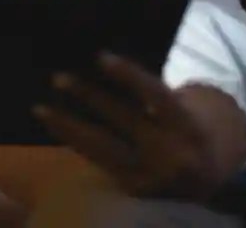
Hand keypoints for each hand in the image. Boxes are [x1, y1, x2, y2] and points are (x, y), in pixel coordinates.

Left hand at [33, 53, 225, 200]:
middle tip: (58, 77)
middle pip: (125, 120)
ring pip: (104, 146)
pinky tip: (54, 126)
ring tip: (41, 108)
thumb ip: (148, 95)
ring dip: (69, 125)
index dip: (129, 75)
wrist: (204, 178)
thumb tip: (100, 63)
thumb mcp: (178, 111)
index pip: (157, 95)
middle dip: (90, 98)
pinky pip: (97, 160)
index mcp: (188, 126)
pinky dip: (74, 141)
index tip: (101, 57)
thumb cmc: (181, 129)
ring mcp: (152, 175)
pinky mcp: (132, 188)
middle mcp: (173, 154)